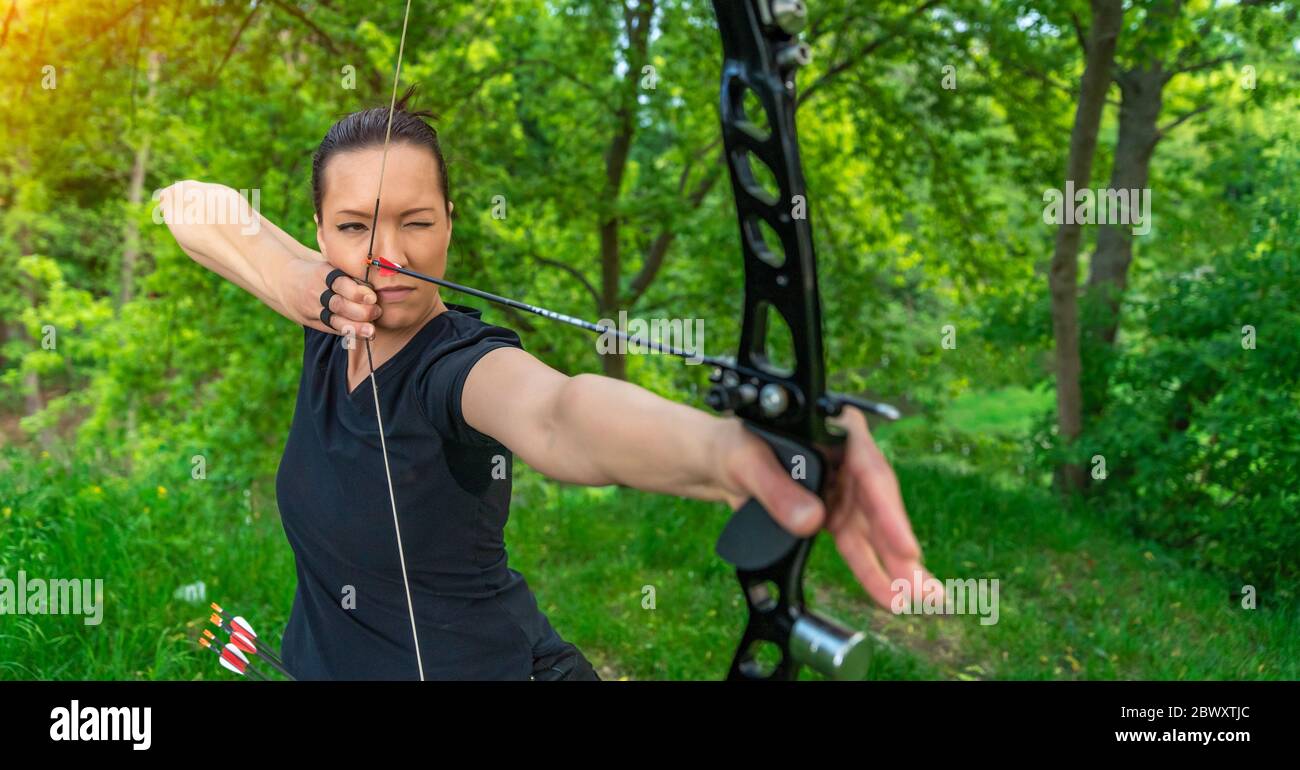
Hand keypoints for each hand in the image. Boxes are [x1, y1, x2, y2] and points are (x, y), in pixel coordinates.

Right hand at [289, 259, 381, 338]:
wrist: (286, 281)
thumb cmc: (320, 272)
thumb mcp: (329, 264)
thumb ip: (350, 271)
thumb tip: (380, 276)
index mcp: (322, 273)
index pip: (340, 283)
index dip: (356, 292)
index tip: (372, 297)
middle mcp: (316, 292)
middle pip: (338, 304)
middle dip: (360, 311)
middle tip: (377, 312)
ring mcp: (313, 309)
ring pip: (335, 321)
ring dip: (355, 327)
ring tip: (371, 331)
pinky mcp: (313, 322)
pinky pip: (331, 329)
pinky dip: (347, 333)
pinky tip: (362, 336)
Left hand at [716, 407, 938, 610]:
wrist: (723, 464)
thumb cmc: (735, 446)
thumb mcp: (747, 461)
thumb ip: (776, 487)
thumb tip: (812, 519)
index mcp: (836, 430)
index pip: (869, 469)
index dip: (889, 511)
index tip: (904, 547)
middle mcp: (848, 460)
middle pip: (879, 505)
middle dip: (899, 548)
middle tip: (921, 585)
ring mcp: (844, 490)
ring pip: (874, 531)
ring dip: (894, 567)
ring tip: (918, 597)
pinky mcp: (834, 515)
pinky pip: (855, 546)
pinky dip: (870, 571)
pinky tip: (888, 594)